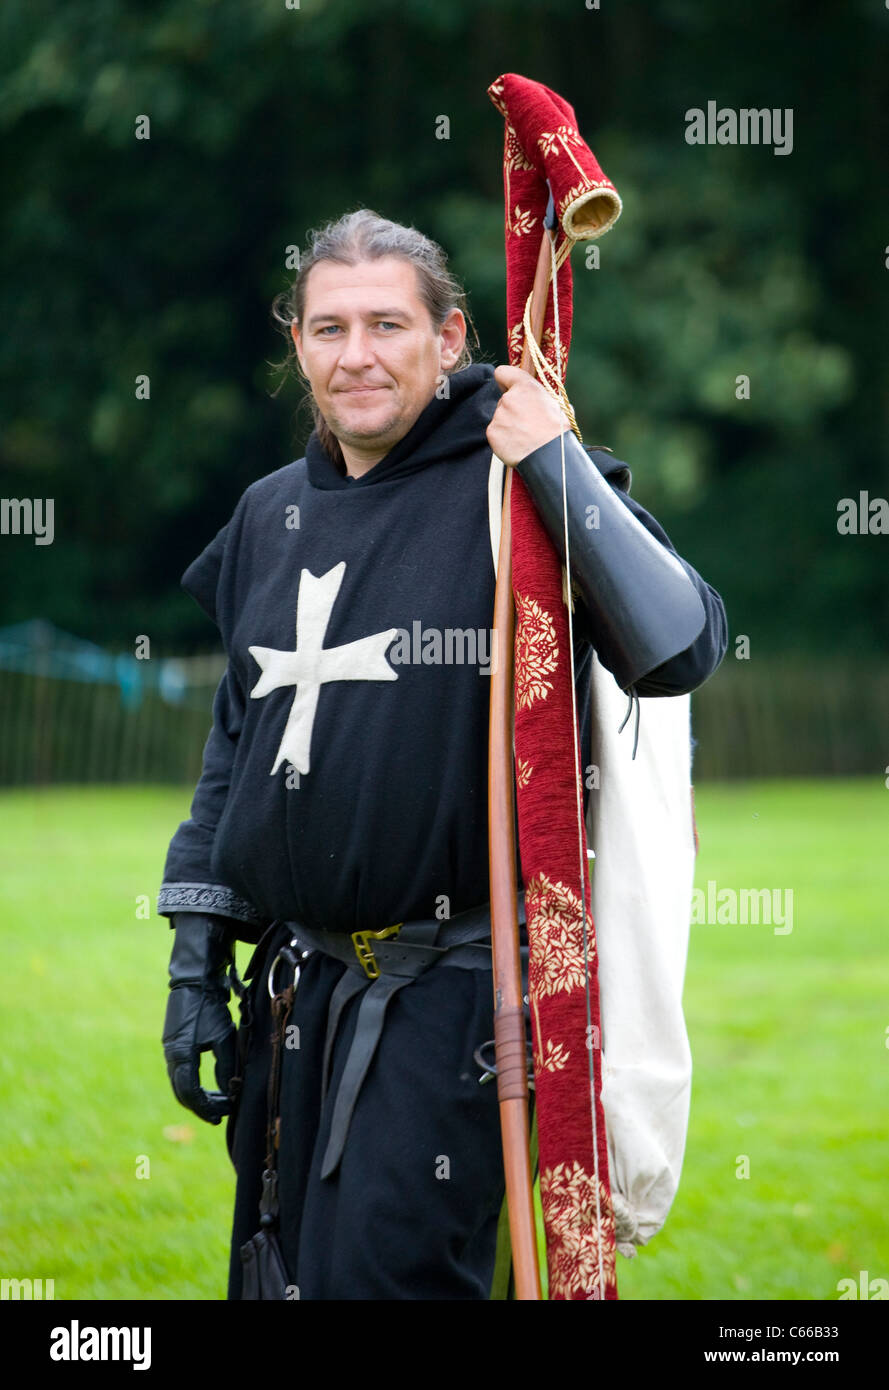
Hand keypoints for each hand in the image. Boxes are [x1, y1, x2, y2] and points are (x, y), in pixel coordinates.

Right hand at [162, 912, 236, 1124]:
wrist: (193, 980)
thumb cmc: (210, 1006)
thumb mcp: (224, 1036)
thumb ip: (226, 1066)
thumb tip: (231, 1091)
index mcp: (182, 1056)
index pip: (191, 1094)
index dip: (206, 1108)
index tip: (221, 1116)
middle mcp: (171, 1055)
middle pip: (182, 1093)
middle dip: (201, 1106)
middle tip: (220, 1114)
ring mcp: (170, 1049)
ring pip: (179, 1084)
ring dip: (197, 1096)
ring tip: (217, 1102)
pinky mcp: (173, 1043)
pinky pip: (180, 1072)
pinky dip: (192, 1084)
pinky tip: (207, 1085)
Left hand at [485, 365, 571, 466]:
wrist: (549, 456)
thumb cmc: (557, 432)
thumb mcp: (557, 405)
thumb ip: (541, 396)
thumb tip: (540, 397)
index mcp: (526, 387)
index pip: (503, 372)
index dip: (504, 380)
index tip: (507, 387)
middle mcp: (509, 398)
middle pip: (504, 400)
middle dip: (513, 409)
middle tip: (527, 423)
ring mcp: (499, 415)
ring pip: (500, 417)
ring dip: (509, 424)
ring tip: (524, 436)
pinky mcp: (492, 432)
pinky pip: (496, 432)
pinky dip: (503, 438)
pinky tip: (517, 444)